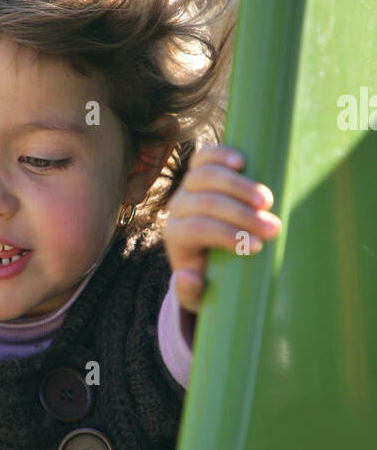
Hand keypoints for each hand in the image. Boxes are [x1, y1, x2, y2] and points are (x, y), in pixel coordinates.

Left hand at [163, 145, 281, 316]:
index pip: (196, 230)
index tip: (256, 247)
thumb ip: (190, 292)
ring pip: (205, 176)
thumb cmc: (210, 276)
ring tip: (267, 201)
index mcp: (176, 236)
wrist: (208, 253)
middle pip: (205, 202)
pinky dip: (222, 155)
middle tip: (273, 227)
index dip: (225, 235)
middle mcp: (178, 208)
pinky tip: (242, 161)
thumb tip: (186, 277)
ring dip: (239, 186)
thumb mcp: (200, 293)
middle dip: (240, 214)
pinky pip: (205, 156)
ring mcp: (188, 186)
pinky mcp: (200, 170)